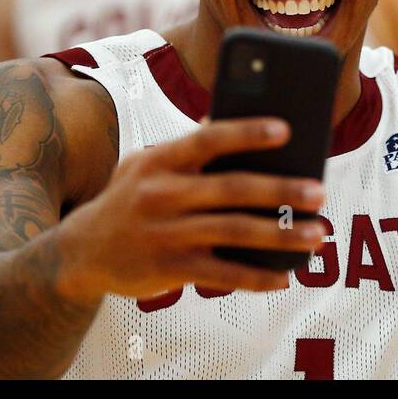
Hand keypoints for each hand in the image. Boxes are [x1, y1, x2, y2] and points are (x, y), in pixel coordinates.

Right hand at [60, 117, 326, 300]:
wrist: (78, 254)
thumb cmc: (126, 200)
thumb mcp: (143, 165)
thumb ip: (183, 148)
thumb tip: (223, 121)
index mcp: (160, 161)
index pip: (207, 140)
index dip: (247, 132)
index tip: (286, 129)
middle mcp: (162, 195)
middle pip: (231, 189)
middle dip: (280, 190)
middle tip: (319, 192)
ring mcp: (166, 234)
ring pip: (234, 232)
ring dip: (281, 234)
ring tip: (317, 234)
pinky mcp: (170, 268)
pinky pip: (223, 274)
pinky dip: (257, 277)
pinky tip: (284, 277)